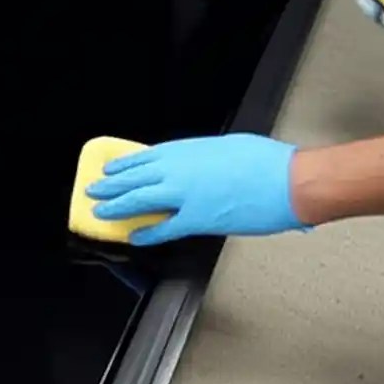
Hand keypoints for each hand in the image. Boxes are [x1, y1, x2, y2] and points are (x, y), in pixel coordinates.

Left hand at [85, 134, 305, 246]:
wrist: (289, 181)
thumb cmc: (267, 162)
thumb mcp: (228, 146)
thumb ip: (204, 157)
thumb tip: (195, 164)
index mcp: (187, 150)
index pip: (144, 157)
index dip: (124, 165)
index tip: (110, 168)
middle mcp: (179, 170)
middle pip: (134, 179)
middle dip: (110, 186)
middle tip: (94, 191)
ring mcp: (184, 196)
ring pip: (139, 201)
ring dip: (117, 207)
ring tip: (100, 212)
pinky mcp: (196, 220)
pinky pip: (163, 228)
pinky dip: (147, 233)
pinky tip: (134, 236)